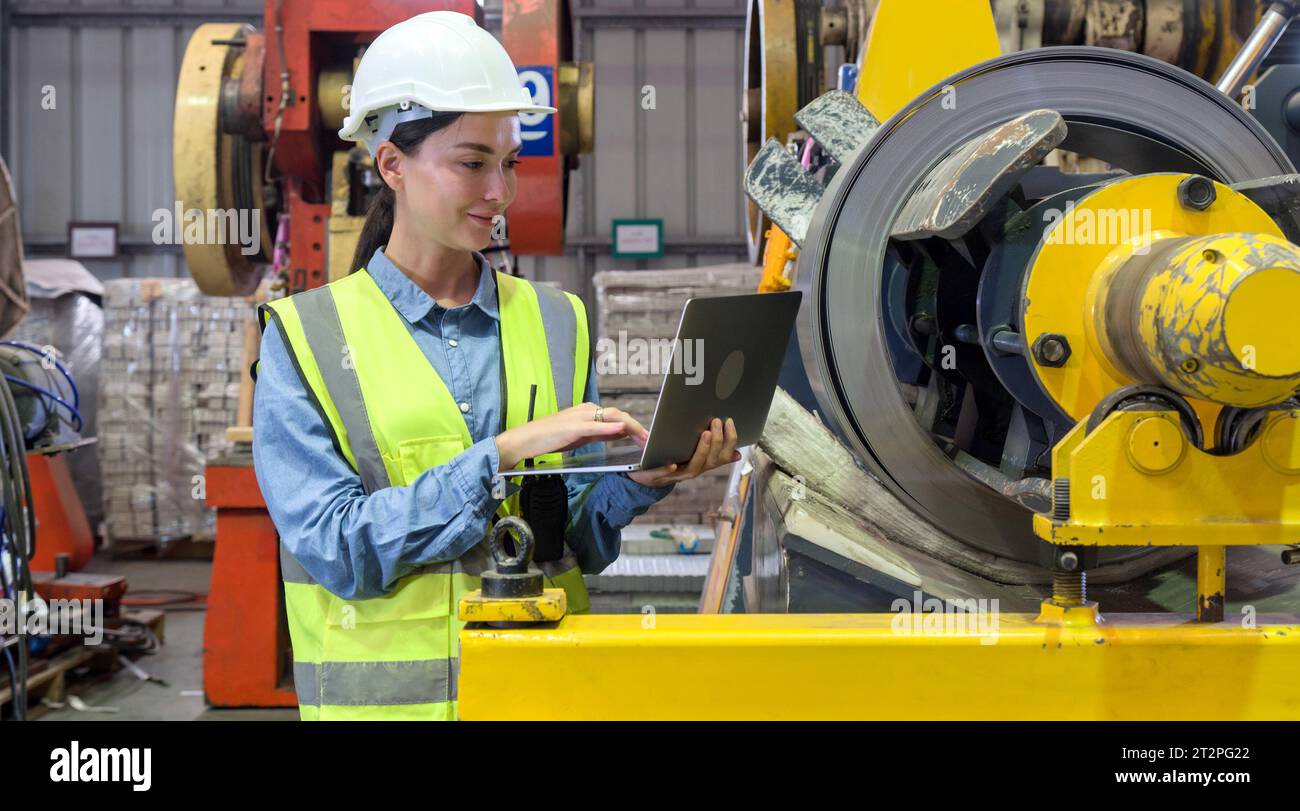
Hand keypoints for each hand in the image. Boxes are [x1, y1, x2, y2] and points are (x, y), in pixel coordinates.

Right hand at [495, 402, 647, 470]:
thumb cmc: (550, 439)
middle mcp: (586, 410)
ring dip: (631, 427)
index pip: (617, 417)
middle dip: (638, 427)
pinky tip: (621, 432)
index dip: (634, 426)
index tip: (647, 437)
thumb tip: (619, 434)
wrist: (524, 440)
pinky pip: (595, 426)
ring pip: (611, 418)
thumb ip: (598, 434)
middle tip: (652, 439)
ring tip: (645, 438)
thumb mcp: (579, 436)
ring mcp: (580, 417)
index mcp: (588, 412)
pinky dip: (610, 429)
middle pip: (619, 415)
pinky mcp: (572, 427)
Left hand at [629, 417, 739, 487]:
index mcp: (702, 463)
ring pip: (694, 468)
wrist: (645, 474)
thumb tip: (737, 454)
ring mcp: (676, 475)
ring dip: (702, 451)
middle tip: (716, 421)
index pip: (723, 456)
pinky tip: (673, 464)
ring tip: (706, 433)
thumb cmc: (670, 457)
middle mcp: (693, 470)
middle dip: (718, 441)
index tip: (729, 421)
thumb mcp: (691, 452)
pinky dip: (668, 469)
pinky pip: (664, 474)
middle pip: (712, 460)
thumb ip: (710, 450)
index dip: (730, 440)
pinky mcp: (657, 476)